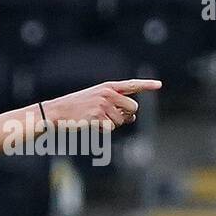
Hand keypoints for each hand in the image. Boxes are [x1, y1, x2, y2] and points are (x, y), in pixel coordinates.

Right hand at [43, 79, 161, 129]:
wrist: (56, 112)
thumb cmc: (76, 108)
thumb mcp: (96, 100)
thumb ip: (115, 105)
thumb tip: (133, 118)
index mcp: (108, 87)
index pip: (131, 85)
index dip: (146, 85)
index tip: (159, 85)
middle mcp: (108, 94)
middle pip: (132, 108)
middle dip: (126, 115)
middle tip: (111, 116)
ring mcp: (103, 105)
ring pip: (121, 121)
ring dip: (112, 124)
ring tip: (95, 120)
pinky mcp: (97, 117)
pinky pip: (110, 128)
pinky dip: (104, 130)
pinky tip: (92, 125)